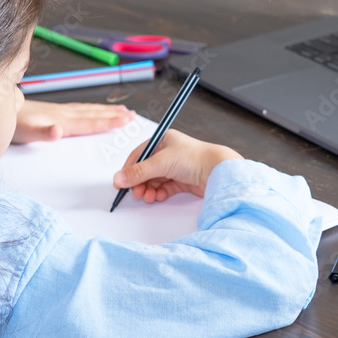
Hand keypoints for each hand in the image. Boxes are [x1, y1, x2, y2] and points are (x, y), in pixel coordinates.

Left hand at [12, 100, 134, 143]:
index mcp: (61, 120)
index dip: (109, 122)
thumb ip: (43, 131)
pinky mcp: (53, 111)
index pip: (90, 123)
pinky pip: (80, 110)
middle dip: (114, 115)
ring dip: (106, 111)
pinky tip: (92, 110)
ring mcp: (59, 111)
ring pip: (88, 111)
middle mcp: (63, 114)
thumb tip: (59, 131)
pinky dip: (92, 110)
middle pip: (94, 115)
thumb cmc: (12, 123)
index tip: (126, 120)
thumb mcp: (26, 131)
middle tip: (132, 114)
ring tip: (121, 109)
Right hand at [113, 129, 241, 201]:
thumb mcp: (161, 163)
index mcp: (164, 140)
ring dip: (149, 189)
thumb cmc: (195, 158)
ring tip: (148, 197)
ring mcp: (176, 167)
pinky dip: (159, 193)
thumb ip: (138, 172)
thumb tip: (118, 179)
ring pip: (155, 180)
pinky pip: (165, 187)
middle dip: (140, 182)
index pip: (139, 154)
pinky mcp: (183, 180)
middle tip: (136, 193)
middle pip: (146, 169)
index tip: (121, 182)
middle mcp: (169, 153)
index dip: (129, 168)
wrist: (218, 171)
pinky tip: (157, 197)